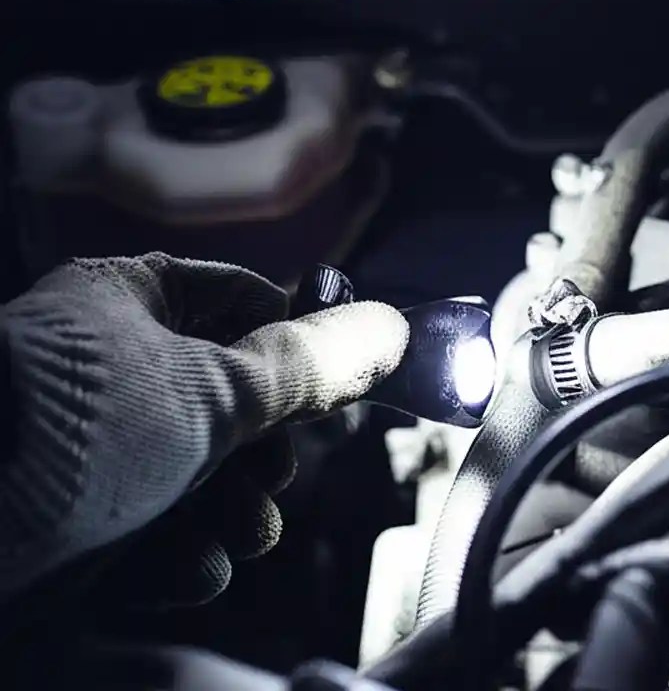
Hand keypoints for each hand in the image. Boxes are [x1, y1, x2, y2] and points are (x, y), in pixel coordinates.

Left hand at [0, 253, 407, 602]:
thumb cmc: (76, 424)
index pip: (247, 304)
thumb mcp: (214, 387)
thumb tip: (391, 327)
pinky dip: (184, 559)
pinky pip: (162, 539)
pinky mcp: (81, 530)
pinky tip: (186, 566)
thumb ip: (310, 366)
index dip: (301, 343)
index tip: (338, 387)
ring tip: (235, 529)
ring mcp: (98, 454)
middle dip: (266, 454)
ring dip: (237, 515)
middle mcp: (118, 373)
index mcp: (135, 303)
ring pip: (208, 481)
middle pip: (239, 405)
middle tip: (266, 472)